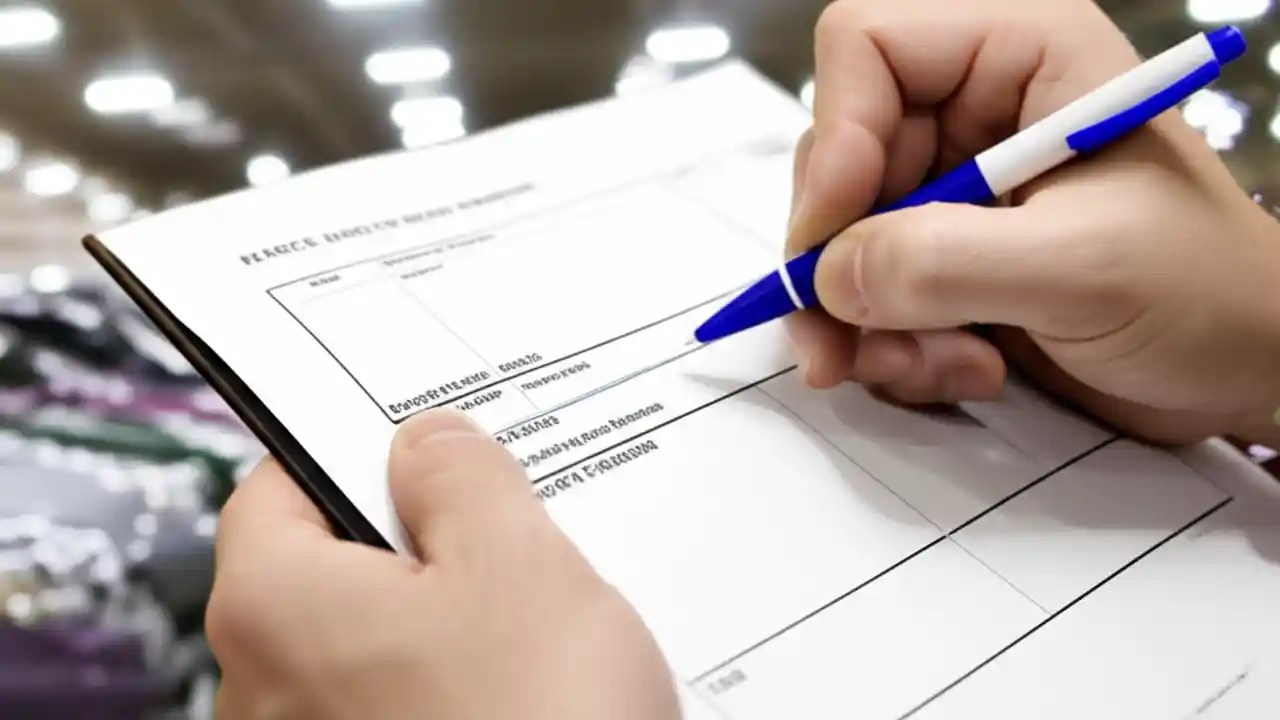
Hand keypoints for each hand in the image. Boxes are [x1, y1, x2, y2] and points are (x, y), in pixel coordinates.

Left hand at [207, 410, 679, 719]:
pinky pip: (392, 703)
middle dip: (415, 540)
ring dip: (442, 616)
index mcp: (274, 607)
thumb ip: (461, 478)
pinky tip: (520, 685)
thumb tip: (429, 442)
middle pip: (327, 566)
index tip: (414, 441)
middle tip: (501, 532)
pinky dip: (446, 681)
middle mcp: (263, 691)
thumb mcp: (517, 562)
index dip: (350, 448)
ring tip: (527, 621)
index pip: (275, 485)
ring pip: (369, 641)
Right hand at [788, 0, 1279, 444]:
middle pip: (837, 155)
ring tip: (940, 367)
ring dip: (866, 320)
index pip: (869, 46)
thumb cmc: (1207, 296)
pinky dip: (892, 345)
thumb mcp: (1082, 270)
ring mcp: (956, 191)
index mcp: (1021, 55)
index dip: (836, 136)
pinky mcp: (948, 259)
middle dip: (839, 260)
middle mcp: (976, 110)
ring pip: (841, 238)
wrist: (1246, 373)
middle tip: (844, 342)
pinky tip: (966, 370)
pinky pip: (867, 293)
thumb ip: (945, 263)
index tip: (832, 238)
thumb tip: (829, 275)